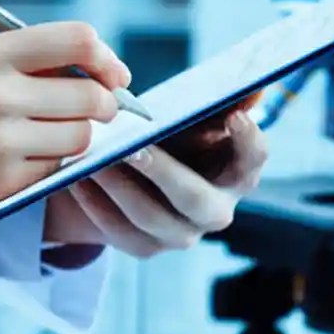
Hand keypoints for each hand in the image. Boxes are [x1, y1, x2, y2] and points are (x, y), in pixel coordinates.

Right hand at [0, 22, 129, 245]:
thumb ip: (24, 65)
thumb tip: (95, 72)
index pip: (79, 40)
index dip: (106, 59)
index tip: (113, 76)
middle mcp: (1, 91)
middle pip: (92, 96)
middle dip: (100, 108)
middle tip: (87, 114)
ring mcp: (3, 138)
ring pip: (80, 138)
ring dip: (71, 141)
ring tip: (36, 140)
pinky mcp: (3, 181)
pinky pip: (54, 171)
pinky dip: (45, 169)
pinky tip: (10, 165)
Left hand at [44, 107, 267, 257]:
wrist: (138, 172)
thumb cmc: (174, 135)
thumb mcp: (193, 115)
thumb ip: (219, 100)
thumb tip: (252, 85)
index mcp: (238, 171)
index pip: (255, 158)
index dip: (249, 140)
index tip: (233, 117)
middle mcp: (216, 210)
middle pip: (195, 198)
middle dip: (163, 172)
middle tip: (132, 147)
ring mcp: (181, 234)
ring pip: (151, 218)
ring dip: (120, 188)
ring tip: (94, 160)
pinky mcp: (146, 248)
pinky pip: (119, 232)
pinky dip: (96, 205)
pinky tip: (78, 178)